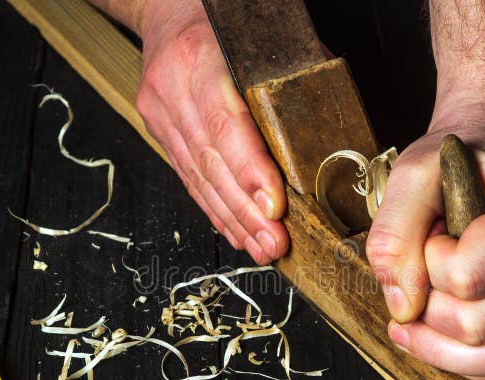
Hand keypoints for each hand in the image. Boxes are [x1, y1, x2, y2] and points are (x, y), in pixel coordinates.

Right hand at [134, 0, 288, 263]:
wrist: (168, 6)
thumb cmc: (223, 17)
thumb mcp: (263, 37)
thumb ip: (291, 79)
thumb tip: (327, 130)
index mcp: (201, 59)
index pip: (226, 127)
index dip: (250, 172)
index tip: (274, 207)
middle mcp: (173, 88)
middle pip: (211, 163)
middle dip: (245, 212)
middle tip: (273, 245)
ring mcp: (160, 111)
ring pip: (198, 177)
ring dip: (231, 219)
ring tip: (260, 249)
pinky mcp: (158, 127)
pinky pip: (188, 176)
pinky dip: (213, 207)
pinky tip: (233, 231)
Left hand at [366, 104, 484, 379]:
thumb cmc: (462, 164)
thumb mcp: (414, 174)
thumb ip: (394, 234)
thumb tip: (403, 306)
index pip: (467, 278)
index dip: (428, 264)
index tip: (433, 234)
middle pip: (477, 327)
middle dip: (429, 306)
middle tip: (428, 267)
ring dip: (443, 346)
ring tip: (422, 309)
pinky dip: (471, 363)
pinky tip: (443, 335)